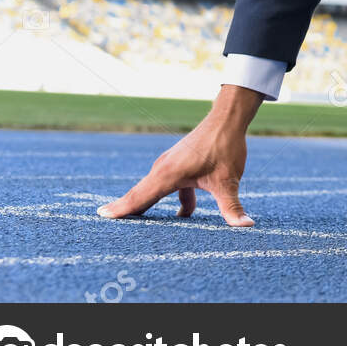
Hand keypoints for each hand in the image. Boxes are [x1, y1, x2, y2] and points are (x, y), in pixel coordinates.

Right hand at [96, 84, 262, 226]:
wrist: (228, 118)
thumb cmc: (225, 147)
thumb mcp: (228, 180)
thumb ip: (232, 206)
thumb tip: (246, 226)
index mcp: (168, 174)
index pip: (140, 197)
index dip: (121, 209)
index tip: (100, 217)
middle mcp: (162, 169)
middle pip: (139, 195)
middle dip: (125, 212)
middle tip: (103, 224)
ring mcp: (168, 166)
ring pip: (152, 191)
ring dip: (144, 207)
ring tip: (134, 227)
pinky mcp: (177, 165)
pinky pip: (167, 187)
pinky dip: (169, 200)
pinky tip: (185, 215)